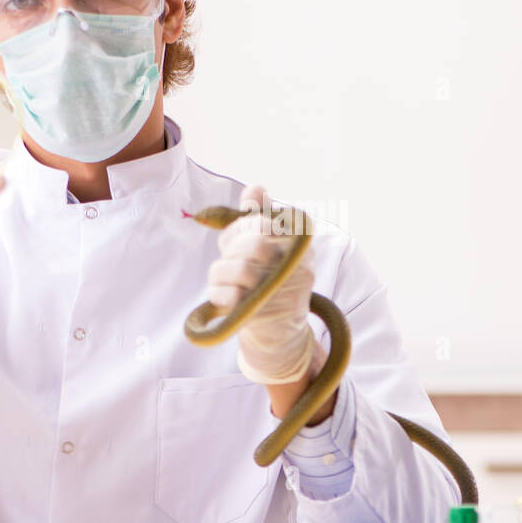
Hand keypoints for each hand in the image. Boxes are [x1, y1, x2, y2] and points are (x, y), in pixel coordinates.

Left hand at [207, 183, 316, 383]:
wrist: (282, 334)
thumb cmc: (276, 282)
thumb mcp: (275, 247)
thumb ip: (264, 216)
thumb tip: (255, 188)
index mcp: (301, 245)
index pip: (265, 222)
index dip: (241, 228)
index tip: (236, 239)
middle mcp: (300, 267)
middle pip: (251, 243)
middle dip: (232, 249)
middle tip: (230, 259)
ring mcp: (282, 292)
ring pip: (235, 268)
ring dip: (222, 272)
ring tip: (227, 279)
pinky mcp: (262, 315)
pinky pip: (227, 295)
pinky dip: (219, 295)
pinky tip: (226, 298)